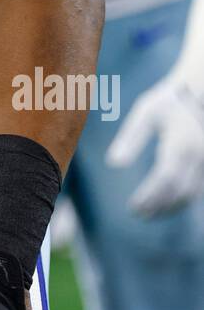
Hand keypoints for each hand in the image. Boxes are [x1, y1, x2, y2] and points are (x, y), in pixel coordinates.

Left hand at [106, 74, 203, 217]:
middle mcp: (197, 157)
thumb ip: (131, 138)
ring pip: (191, 195)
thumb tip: (113, 163)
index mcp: (180, 143)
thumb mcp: (146, 113)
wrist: (197, 96)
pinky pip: (197, 191)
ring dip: (170, 208)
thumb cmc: (167, 104)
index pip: (166, 178)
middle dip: (158, 206)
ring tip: (149, 213)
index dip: (150, 196)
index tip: (133, 206)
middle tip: (138, 213)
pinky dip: (181, 201)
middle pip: (179, 191)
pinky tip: (165, 205)